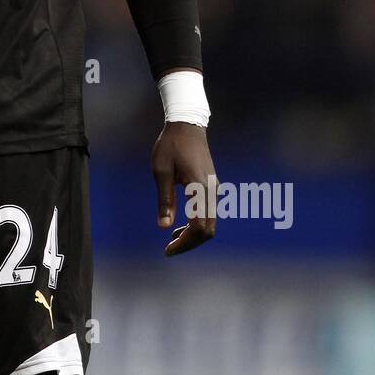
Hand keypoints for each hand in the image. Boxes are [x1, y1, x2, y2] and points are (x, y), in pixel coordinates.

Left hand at [151, 121, 217, 256]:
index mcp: (199, 188)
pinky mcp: (211, 186)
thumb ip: (164, 200)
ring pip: (210, 223)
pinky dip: (197, 224)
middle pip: (208, 230)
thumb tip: (164, 227)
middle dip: (190, 243)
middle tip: (169, 249)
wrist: (187, 124)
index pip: (199, 227)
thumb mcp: (161, 172)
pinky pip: (208, 213)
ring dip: (193, 235)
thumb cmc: (171, 145)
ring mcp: (213, 189)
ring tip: (172, 239)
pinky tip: (180, 225)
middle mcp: (211, 191)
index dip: (185, 243)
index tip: (168, 249)